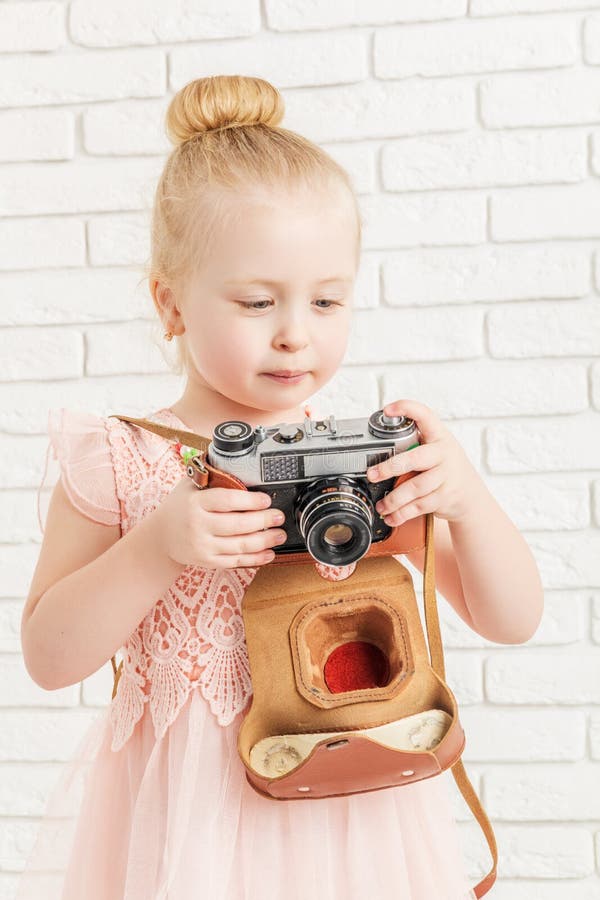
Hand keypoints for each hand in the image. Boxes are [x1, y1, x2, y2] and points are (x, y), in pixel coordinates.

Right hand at [155, 477, 287, 568]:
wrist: (161, 536)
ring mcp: (202, 546)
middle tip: (278, 516)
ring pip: (240, 546)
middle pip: (238, 525)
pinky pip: (235, 562)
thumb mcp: (189, 486)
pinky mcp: (207, 561)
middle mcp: (198, 525)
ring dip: (265, 541)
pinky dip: (255, 559)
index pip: (227, 501)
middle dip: (264, 521)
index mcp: (195, 502)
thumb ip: (211, 476)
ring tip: (279, 534)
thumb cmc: (180, 506)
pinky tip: (269, 552)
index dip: (250, 501)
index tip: (266, 499)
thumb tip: (237, 460)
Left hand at [366, 399, 481, 525]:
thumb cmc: (445, 467)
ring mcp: (446, 475)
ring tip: (381, 504)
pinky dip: (403, 513)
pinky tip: (392, 516)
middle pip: (414, 458)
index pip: (424, 415)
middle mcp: (444, 453)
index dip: (406, 408)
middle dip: (390, 468)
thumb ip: (415, 444)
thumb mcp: (436, 449)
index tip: (388, 410)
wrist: (471, 495)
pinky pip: (419, 506)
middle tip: (372, 474)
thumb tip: (376, 450)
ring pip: (414, 487)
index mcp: (439, 436)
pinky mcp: (445, 496)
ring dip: (394, 498)